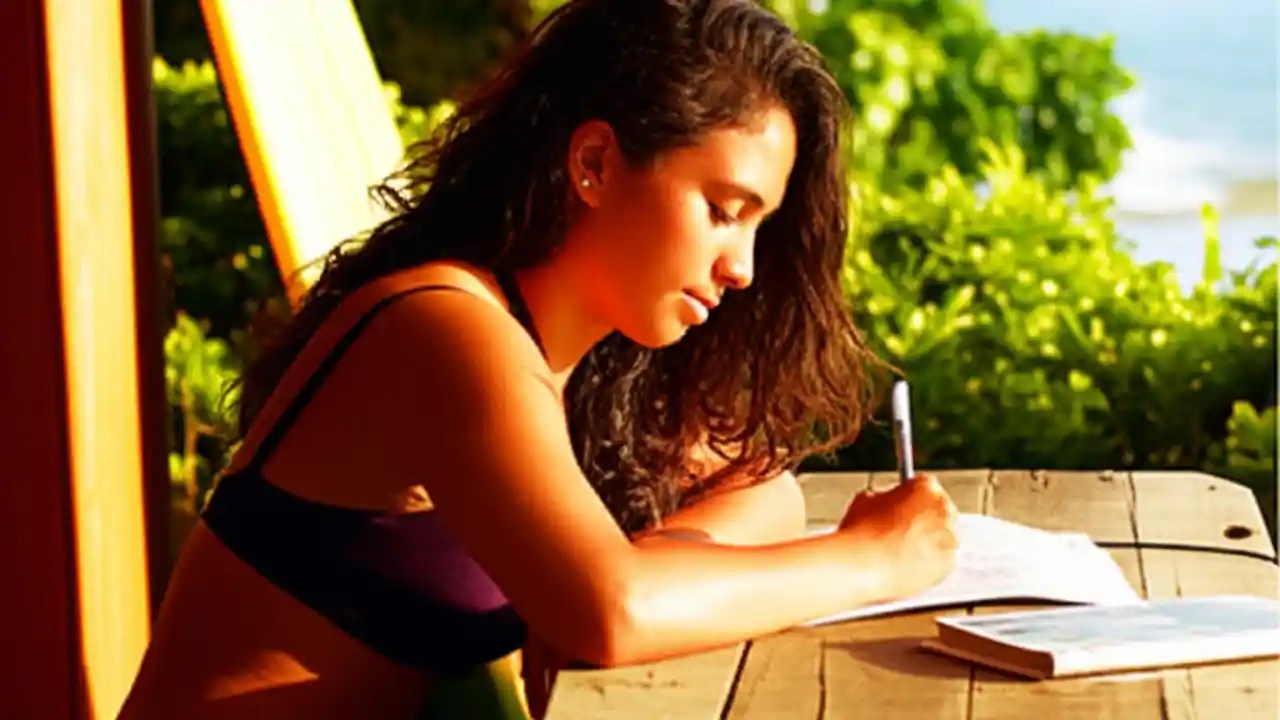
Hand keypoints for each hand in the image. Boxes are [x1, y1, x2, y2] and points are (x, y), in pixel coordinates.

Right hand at [835, 474, 958, 600]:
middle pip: (939, 509)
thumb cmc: (861, 530)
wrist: (862, 563)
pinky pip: (941, 559)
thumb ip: (886, 497)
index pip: (925, 485)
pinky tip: (908, 563)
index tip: (905, 503)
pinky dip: (929, 562)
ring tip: (902, 550)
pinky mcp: (948, 561)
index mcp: (926, 486)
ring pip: (942, 536)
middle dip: (924, 516)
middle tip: (904, 527)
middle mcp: (943, 508)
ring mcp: (949, 536)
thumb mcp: (867, 499)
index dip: (911, 495)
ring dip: (928, 540)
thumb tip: (890, 505)